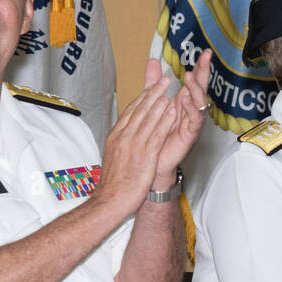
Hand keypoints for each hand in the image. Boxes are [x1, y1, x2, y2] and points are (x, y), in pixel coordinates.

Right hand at [93, 78, 176, 220]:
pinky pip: (156, 135)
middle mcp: (123, 138)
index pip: (130, 113)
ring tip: (169, 90)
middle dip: (153, 93)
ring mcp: (133, 146)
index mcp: (116, 137)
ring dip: (159, 102)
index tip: (151, 88)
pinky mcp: (144, 156)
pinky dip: (164, 122)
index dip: (142, 98)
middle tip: (164, 80)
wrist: (110, 201)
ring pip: (148, 119)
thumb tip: (124, 135)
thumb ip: (121, 143)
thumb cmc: (114, 184)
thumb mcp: (114, 157)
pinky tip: (172, 112)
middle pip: (139, 111)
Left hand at [154, 50, 211, 184]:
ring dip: (195, 88)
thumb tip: (153, 61)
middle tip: (206, 57)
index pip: (193, 80)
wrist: (153, 161)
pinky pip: (194, 120)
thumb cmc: (156, 134)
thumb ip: (154, 83)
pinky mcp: (190, 134)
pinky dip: (191, 109)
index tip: (204, 52)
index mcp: (183, 101)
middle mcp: (190, 110)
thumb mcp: (153, 102)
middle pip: (200, 87)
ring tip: (190, 76)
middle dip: (204, 72)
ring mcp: (191, 121)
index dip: (200, 66)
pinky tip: (185, 100)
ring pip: (199, 101)